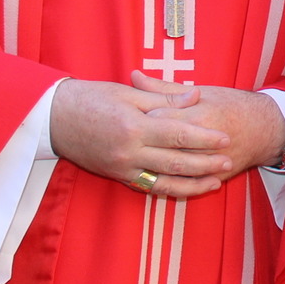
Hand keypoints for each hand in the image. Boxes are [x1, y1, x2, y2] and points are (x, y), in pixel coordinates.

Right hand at [49, 77, 232, 198]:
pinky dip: (171, 190)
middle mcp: (129, 152)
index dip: (204, 138)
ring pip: (164, 182)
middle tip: (229, 161)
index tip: (225, 138)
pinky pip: (148, 187)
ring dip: (193, 184)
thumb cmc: (91, 98)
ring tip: (216, 181)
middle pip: (176, 162)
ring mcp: (122, 168)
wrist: (55, 118)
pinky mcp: (117, 176)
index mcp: (134, 126)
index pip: (178, 135)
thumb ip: (165, 98)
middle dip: (205, 164)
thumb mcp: (129, 94)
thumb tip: (196, 96)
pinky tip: (187, 188)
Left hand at [133, 72, 284, 177]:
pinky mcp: (213, 178)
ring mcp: (209, 162)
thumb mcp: (202, 91)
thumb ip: (165, 88)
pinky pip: (185, 186)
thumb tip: (134, 76)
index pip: (158, 118)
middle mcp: (202, 141)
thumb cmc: (232, 105)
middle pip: (160, 145)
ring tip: (135, 158)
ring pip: (170, 169)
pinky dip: (167, 184)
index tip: (125, 117)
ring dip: (150, 165)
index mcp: (198, 115)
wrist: (266, 129)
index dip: (139, 118)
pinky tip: (151, 178)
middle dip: (141, 143)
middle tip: (126, 139)